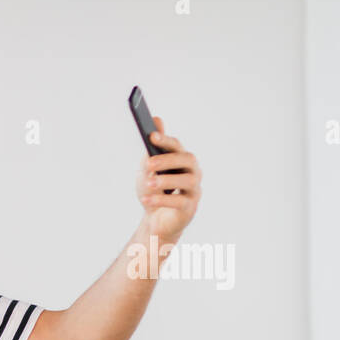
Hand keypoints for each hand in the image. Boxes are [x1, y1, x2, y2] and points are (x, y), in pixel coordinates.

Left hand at [137, 117, 201, 241]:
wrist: (156, 220)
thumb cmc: (154, 191)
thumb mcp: (148, 169)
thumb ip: (152, 148)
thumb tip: (157, 119)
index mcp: (182, 161)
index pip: (177, 147)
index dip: (166, 140)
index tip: (151, 135)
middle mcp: (192, 173)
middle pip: (187, 160)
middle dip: (167, 160)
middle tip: (148, 164)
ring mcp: (193, 190)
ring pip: (187, 180)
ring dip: (167, 180)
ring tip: (149, 183)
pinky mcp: (190, 208)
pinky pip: (180, 201)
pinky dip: (162, 199)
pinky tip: (146, 199)